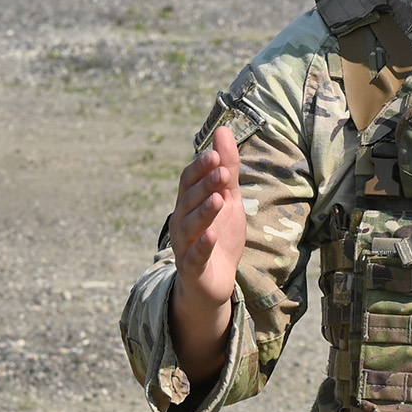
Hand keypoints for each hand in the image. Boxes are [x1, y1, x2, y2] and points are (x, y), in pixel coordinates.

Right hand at [167, 127, 244, 380]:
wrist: (215, 282)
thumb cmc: (220, 235)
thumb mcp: (230, 199)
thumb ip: (228, 168)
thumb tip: (224, 129)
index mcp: (190, 204)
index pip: (189, 181)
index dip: (200, 168)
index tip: (215, 154)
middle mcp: (182, 222)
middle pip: (189, 200)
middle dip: (204, 184)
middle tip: (222, 170)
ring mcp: (185, 246)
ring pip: (190, 226)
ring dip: (203, 211)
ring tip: (218, 198)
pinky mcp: (192, 269)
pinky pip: (194, 256)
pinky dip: (203, 245)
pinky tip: (212, 234)